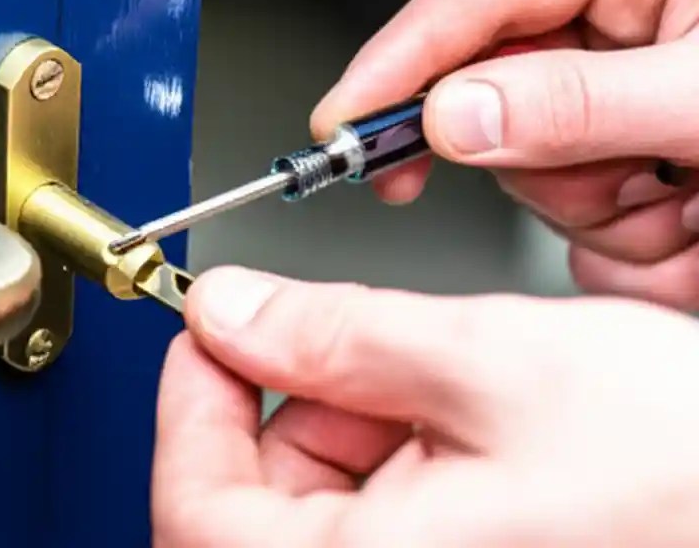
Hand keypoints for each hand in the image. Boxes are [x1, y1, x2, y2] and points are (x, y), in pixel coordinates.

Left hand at [152, 266, 698, 546]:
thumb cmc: (689, 475)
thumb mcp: (493, 366)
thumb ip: (336, 335)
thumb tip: (230, 313)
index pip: (195, 510)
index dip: (191, 403)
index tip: (208, 331)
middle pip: (250, 514)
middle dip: (284, 406)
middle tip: (336, 338)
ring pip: (315, 519)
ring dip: (346, 432)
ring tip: (436, 384)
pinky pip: (378, 534)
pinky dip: (393, 469)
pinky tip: (456, 429)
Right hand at [308, 0, 698, 307]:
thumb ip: (582, 103)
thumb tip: (455, 116)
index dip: (401, 57)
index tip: (344, 120)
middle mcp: (622, 4)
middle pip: (498, 89)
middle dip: (544, 158)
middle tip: (619, 184)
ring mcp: (622, 78)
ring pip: (535, 163)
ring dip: (608, 206)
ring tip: (693, 200)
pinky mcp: (631, 140)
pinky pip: (580, 204)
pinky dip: (632, 235)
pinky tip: (691, 219)